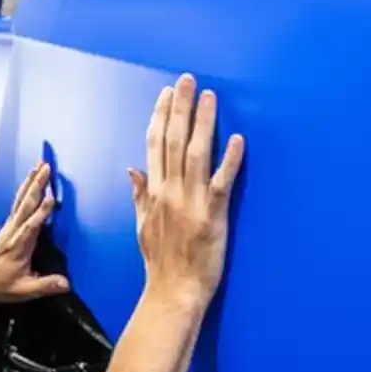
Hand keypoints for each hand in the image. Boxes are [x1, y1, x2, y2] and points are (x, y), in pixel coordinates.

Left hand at [0, 162, 69, 303]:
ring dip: (31, 182)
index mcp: (19, 247)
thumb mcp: (22, 291)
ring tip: (40, 165)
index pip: (31, 227)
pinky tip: (31, 180)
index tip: (51, 197)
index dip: (41, 212)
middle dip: (36, 185)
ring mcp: (10, 226)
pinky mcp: (9, 225)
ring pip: (21, 200)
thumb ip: (44, 286)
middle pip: (25, 205)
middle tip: (46, 167)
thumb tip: (67, 283)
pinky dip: (26, 189)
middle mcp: (13, 232)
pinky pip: (18, 202)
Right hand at [128, 74, 244, 310]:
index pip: (154, 144)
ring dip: (204, 122)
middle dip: (181, 107)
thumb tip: (132, 170)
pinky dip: (230, 159)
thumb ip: (139, 196)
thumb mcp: (141, 226)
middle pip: (174, 140)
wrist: (174, 291)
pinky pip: (222, 181)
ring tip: (210, 97)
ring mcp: (191, 202)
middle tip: (188, 80)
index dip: (161, 116)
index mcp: (154, 192)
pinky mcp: (212, 215)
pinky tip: (238, 139)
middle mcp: (170, 191)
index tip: (167, 93)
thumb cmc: (161, 262)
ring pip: (196, 153)